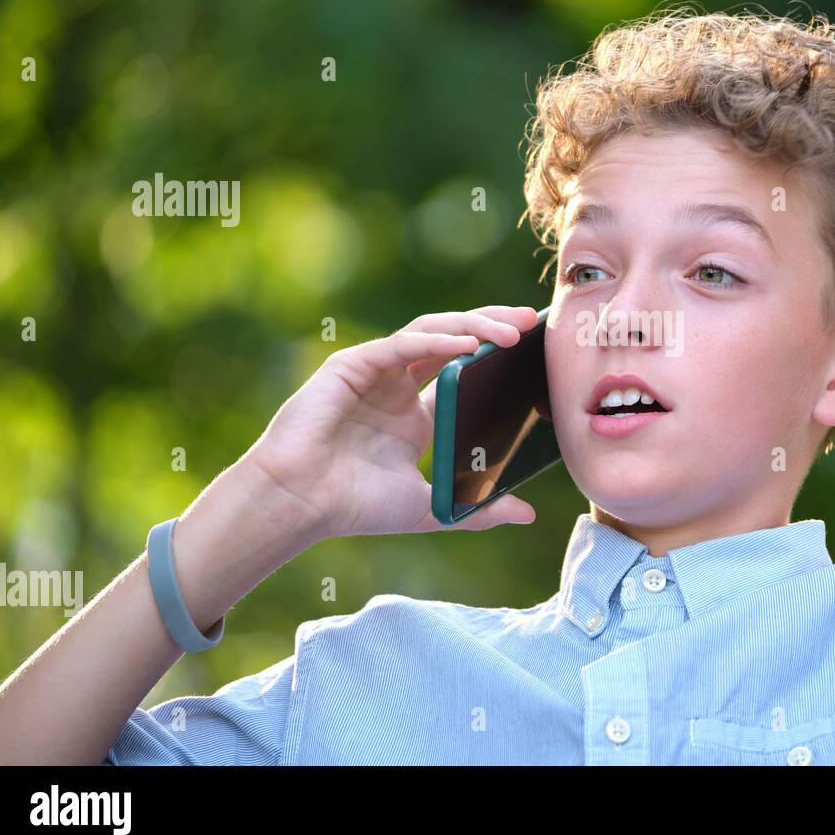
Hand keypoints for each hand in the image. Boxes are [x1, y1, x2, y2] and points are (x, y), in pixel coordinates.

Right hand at [242, 305, 541, 544]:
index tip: (534, 351)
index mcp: (414, 413)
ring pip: (431, 331)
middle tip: (531, 319)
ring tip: (511, 332)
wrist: (299, 504)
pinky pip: (401, 344)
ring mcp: (375, 372)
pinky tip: (468, 343)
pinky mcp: (353, 365)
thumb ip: (480, 507)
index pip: (462, 370)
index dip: (496, 356)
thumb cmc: (355, 506)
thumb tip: (529, 514)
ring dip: (472, 326)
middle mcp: (396, 386)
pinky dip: (436, 340)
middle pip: (452, 339)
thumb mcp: (434, 507)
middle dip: (492, 325)